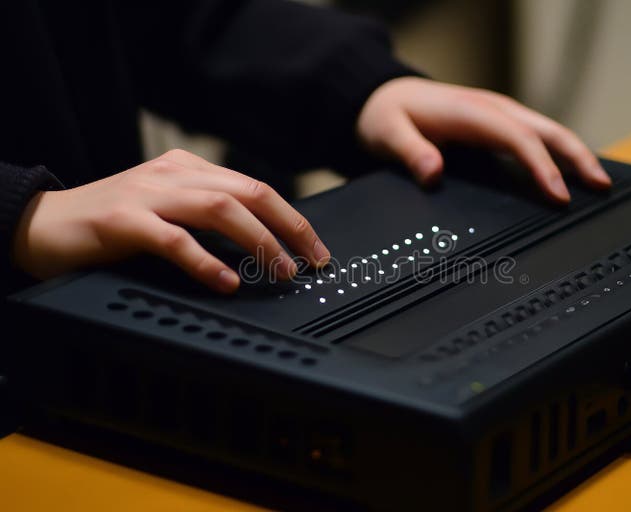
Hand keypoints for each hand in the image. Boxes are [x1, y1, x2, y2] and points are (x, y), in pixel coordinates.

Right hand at [12, 149, 329, 292]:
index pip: (255, 188)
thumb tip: (263, 243)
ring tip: (280, 272)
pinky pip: (174, 239)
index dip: (292, 219)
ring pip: (220, 209)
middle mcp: (173, 174)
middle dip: (289, 228)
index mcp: (188, 169)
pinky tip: (226, 281)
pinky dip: (206, 261)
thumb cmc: (111, 223)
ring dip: (259, 242)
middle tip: (311, 262)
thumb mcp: (167, 209)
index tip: (316, 249)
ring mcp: (148, 194)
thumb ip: (208, 217)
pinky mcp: (123, 220)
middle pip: (249, 193)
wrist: (44, 223)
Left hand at [357, 77, 610, 202]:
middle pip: (545, 130)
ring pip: (546, 131)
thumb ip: (410, 152)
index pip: (518, 138)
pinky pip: (534, 137)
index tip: (559, 194)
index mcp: (471, 112)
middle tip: (602, 186)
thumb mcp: (388, 134)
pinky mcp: (496, 125)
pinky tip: (569, 172)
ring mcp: (497, 116)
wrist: (385, 98)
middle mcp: (491, 110)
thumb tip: (433, 172)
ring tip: (599, 182)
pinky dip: (557, 153)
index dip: (542, 166)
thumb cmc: (388, 116)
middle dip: (577, 156)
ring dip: (574, 154)